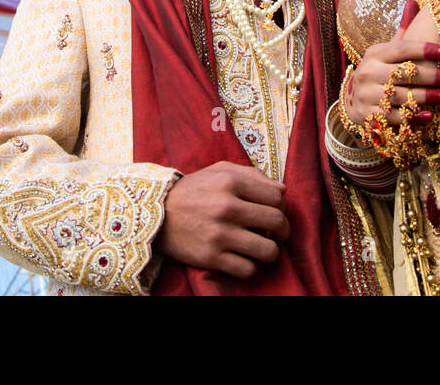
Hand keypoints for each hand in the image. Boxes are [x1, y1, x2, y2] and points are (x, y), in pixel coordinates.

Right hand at [158, 161, 290, 278]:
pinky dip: (250, 266)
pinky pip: (248, 269)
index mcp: (231, 182)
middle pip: (277, 222)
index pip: (277, 197)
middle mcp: (227, 207)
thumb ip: (251, 174)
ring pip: (268, 250)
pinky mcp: (212, 258)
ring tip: (262, 247)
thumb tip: (282, 190)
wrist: (156, 215)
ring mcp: (220, 234)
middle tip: (278, 233)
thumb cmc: (193, 190)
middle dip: (283, 230)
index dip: (281, 206)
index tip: (275, 211)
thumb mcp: (219, 171)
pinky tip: (243, 257)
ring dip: (271, 251)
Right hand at [344, 0, 439, 127]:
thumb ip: (402, 33)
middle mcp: (368, 72)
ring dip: (429, 97)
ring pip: (403, 96)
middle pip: (406, 73)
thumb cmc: (379, 72)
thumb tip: (413, 3)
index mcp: (374, 53)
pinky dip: (413, 118)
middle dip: (434, 76)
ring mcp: (366, 94)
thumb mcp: (386, 52)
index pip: (403, 48)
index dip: (426, 49)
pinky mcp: (367, 115)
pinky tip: (429, 115)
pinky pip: (395, 117)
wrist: (352, 100)